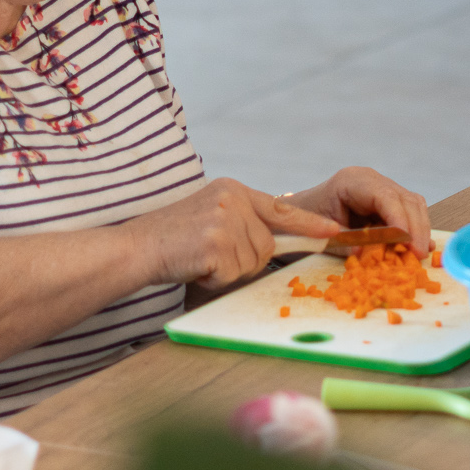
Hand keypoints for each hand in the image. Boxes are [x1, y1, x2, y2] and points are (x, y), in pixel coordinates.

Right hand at [129, 177, 300, 290]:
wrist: (136, 246)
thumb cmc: (173, 238)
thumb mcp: (213, 216)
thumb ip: (244, 222)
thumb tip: (279, 242)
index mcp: (234, 190)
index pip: (281, 207)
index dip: (308, 223)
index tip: (332, 231)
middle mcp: (233, 199)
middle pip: (267, 244)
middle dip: (243, 260)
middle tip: (209, 254)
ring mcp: (224, 220)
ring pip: (252, 262)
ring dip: (228, 270)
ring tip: (200, 258)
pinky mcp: (215, 243)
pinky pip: (233, 274)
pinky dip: (215, 279)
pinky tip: (195, 265)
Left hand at [281, 167, 432, 254]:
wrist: (296, 213)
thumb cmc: (304, 220)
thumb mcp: (318, 232)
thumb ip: (341, 242)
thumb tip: (364, 254)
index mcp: (352, 181)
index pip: (385, 196)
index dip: (400, 219)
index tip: (407, 242)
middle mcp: (371, 180)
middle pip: (405, 199)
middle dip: (415, 228)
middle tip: (418, 254)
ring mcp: (381, 188)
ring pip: (413, 204)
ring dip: (419, 229)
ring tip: (419, 254)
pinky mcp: (387, 200)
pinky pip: (409, 211)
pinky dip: (415, 229)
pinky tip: (420, 247)